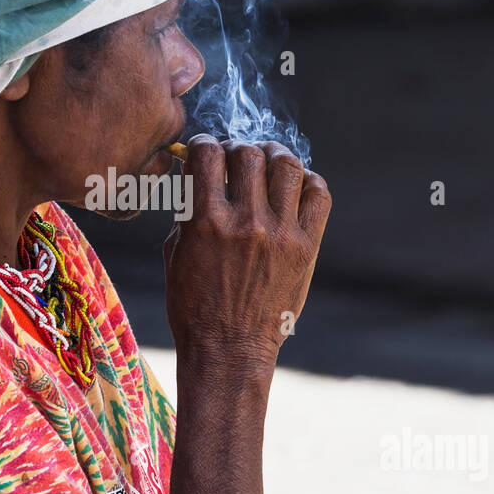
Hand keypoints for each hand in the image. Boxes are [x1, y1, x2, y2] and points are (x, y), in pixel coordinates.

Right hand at [163, 135, 330, 365]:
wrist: (229, 349)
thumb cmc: (193, 305)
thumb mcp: (175, 254)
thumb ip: (187, 211)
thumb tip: (196, 176)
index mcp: (205, 221)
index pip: (208, 154)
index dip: (204, 144)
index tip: (204, 150)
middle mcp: (246, 222)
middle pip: (249, 153)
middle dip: (237, 149)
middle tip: (235, 158)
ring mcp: (280, 233)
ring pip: (287, 165)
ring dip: (274, 156)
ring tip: (267, 162)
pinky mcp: (306, 247)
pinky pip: (319, 194)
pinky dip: (308, 181)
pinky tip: (295, 187)